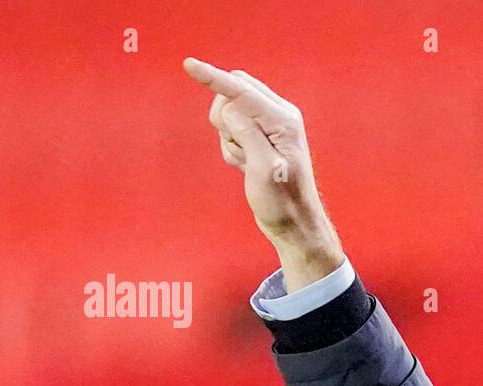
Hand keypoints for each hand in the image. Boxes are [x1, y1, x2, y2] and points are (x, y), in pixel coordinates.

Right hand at [183, 57, 343, 289]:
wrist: (293, 223)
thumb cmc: (282, 201)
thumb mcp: (264, 169)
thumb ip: (248, 134)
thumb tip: (230, 108)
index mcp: (283, 120)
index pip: (242, 90)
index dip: (213, 78)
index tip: (189, 65)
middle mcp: (278, 117)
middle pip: (232, 94)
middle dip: (224, 119)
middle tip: (240, 150)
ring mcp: (268, 127)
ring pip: (228, 113)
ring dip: (228, 139)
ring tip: (247, 164)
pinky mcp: (258, 138)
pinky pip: (230, 131)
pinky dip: (231, 149)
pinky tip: (247, 167)